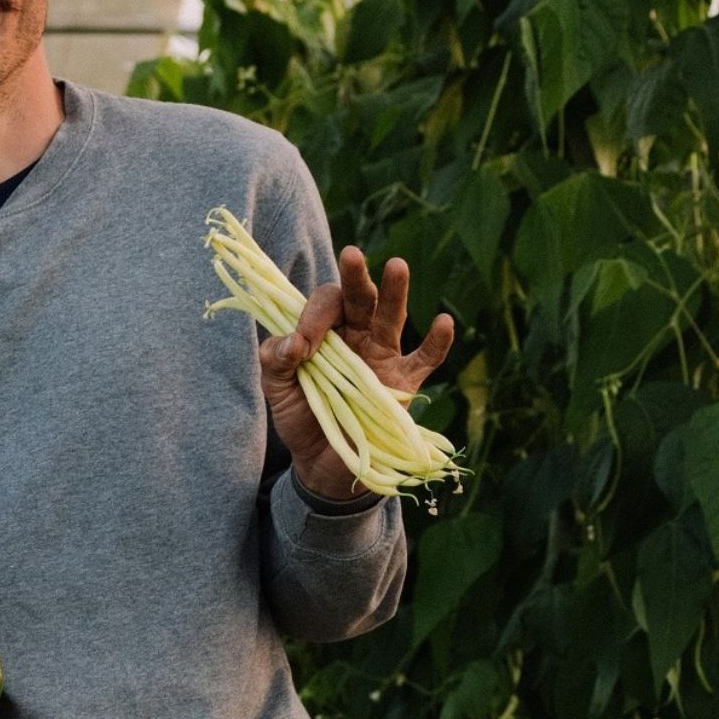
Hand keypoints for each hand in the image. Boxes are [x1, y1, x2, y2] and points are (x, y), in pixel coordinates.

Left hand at [261, 246, 456, 500]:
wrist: (320, 463)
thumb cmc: (300, 416)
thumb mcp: (275, 388)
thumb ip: (275, 360)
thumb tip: (292, 343)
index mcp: (324, 331)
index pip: (323, 305)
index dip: (312, 318)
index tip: (300, 348)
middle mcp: (356, 336)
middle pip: (359, 299)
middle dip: (355, 278)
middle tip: (352, 255)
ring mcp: (383, 358)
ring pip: (392, 319)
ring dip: (395, 294)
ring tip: (398, 266)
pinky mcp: (403, 385)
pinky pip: (425, 361)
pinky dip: (437, 344)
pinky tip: (444, 322)